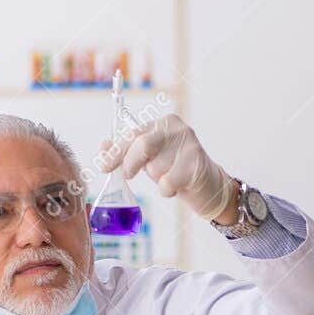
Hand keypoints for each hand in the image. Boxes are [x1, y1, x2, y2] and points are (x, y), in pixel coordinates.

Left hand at [98, 114, 235, 220]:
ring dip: (156, 179)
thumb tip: (103, 146)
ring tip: (169, 178)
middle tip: (128, 175)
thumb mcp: (150, 158)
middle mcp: (177, 129)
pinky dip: (166, 190)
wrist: (209, 186)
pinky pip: (167, 182)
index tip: (104, 166)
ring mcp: (188, 145)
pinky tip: (176, 187)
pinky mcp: (196, 164)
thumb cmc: (176, 170)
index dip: (116, 151)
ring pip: (155, 167)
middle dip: (131, 163)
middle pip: (143, 144)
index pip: (133, 133)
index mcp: (163, 123)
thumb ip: (129, 151)